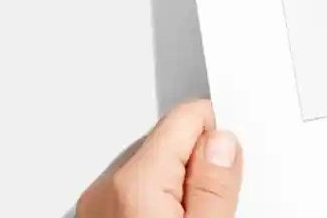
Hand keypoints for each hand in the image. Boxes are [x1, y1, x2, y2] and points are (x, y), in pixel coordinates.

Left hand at [77, 100, 242, 217]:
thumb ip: (215, 187)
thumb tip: (222, 144)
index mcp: (133, 184)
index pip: (187, 118)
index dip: (219, 138)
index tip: (232, 164)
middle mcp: (105, 190)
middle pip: (168, 143)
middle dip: (197, 164)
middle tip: (214, 204)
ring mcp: (94, 207)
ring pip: (151, 169)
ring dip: (175, 186)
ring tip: (192, 217)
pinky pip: (132, 192)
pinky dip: (154, 201)